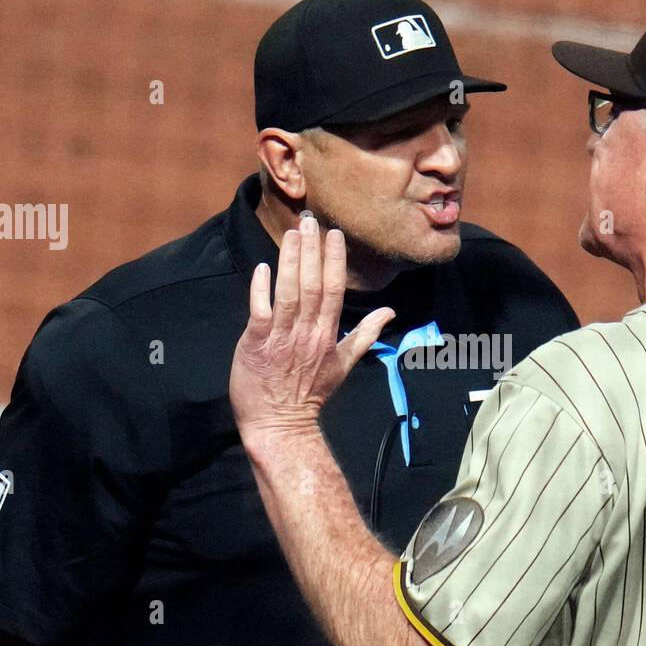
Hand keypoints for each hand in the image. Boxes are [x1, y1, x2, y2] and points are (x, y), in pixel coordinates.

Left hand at [230, 216, 394, 444]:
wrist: (280, 424)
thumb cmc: (309, 394)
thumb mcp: (344, 365)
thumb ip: (365, 334)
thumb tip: (389, 313)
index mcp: (328, 334)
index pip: (334, 290)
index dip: (335, 261)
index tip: (335, 235)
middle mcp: (307, 332)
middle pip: (312, 285)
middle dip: (312, 251)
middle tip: (311, 221)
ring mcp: (281, 337)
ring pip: (289, 293)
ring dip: (291, 261)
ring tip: (292, 234)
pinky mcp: (256, 343)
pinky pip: (260, 311)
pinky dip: (261, 289)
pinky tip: (263, 267)